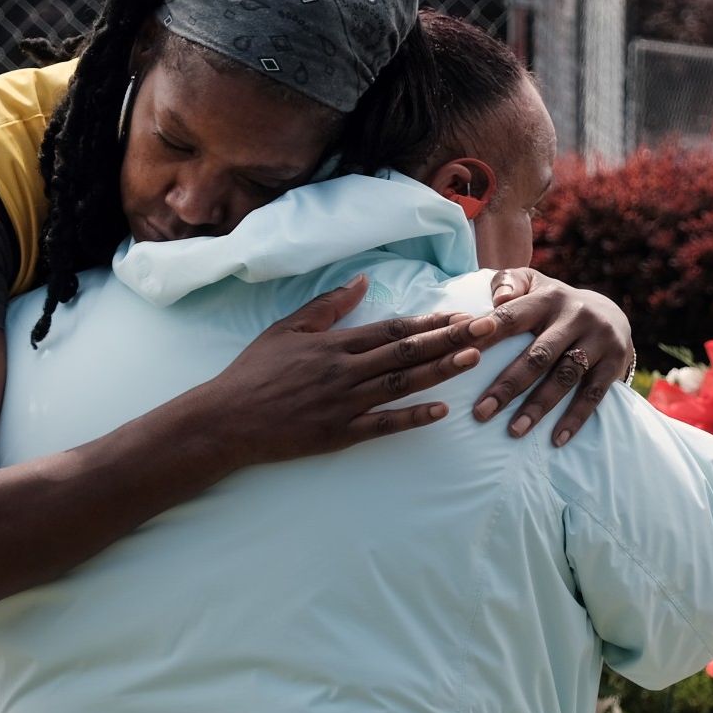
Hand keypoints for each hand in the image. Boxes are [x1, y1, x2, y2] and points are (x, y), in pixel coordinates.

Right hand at [203, 275, 500, 466]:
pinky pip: (382, 425)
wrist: (224, 420)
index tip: (461, 314)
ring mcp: (344, 403)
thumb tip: (363, 278)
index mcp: (335, 344)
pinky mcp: (338, 434)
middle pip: (407, 352)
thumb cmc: (254, 371)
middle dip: (450, 339)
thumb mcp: (287, 327)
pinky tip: (441, 411)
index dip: (430, 321)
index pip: (393, 329)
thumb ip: (329, 305)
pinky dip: (412, 418)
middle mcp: (345, 371)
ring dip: (440, 370)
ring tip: (474, 358)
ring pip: (402, 384)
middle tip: (488, 328)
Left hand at [473, 269, 632, 446]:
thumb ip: (508, 283)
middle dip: (508, 385)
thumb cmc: (554, 305)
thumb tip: (496, 300)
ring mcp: (598, 339)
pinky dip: (575, 418)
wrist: (611, 314)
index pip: (512, 317)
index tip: (460, 360)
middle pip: (538, 355)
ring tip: (514, 431)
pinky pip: (593, 394)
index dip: (486, 338)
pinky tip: (556, 439)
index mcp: (548, 297)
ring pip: (565, 377)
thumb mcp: (533, 284)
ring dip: (538, 406)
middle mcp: (576, 315)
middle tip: (480, 413)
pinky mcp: (615, 361)